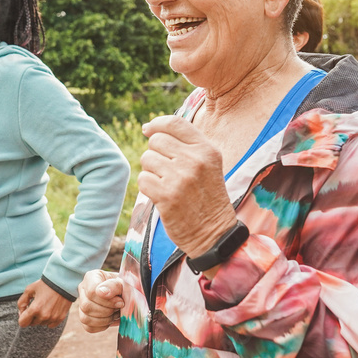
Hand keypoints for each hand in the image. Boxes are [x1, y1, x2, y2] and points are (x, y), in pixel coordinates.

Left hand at [17, 280, 71, 328]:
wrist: (63, 281)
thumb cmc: (45, 284)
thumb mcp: (29, 290)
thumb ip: (21, 303)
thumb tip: (21, 314)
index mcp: (35, 309)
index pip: (22, 323)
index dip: (22, 317)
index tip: (26, 311)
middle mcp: (44, 316)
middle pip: (32, 323)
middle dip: (32, 316)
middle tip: (37, 305)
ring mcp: (53, 318)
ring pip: (41, 324)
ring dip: (41, 318)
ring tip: (45, 306)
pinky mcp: (60, 318)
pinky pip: (51, 324)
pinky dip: (49, 319)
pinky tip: (51, 310)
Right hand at [77, 269, 123, 332]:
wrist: (127, 293)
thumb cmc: (125, 286)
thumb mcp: (123, 282)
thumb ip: (114, 285)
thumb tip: (101, 292)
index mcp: (91, 277)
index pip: (91, 291)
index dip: (107, 300)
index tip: (120, 301)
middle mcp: (83, 290)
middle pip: (87, 306)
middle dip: (107, 310)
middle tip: (120, 307)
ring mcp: (82, 304)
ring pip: (86, 318)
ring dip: (105, 319)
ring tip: (116, 313)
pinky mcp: (85, 318)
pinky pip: (89, 327)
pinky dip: (103, 326)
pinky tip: (112, 319)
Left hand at [138, 116, 237, 256]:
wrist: (214, 234)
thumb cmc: (206, 197)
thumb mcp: (207, 165)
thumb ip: (185, 144)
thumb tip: (148, 128)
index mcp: (207, 150)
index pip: (175, 123)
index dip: (157, 124)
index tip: (148, 130)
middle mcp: (195, 160)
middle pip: (156, 141)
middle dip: (155, 154)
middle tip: (166, 171)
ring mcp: (181, 178)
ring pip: (147, 159)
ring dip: (151, 172)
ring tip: (166, 184)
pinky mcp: (167, 196)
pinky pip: (143, 179)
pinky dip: (147, 188)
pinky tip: (161, 196)